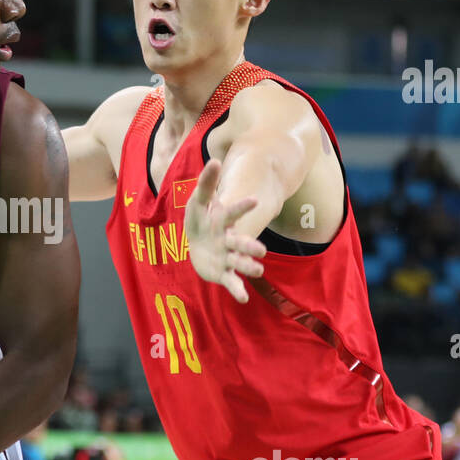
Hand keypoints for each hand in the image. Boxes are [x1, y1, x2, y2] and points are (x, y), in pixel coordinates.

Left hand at [184, 159, 266, 302]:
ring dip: (248, 267)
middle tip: (261, 251)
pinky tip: (244, 299)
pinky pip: (231, 281)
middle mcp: (229, 239)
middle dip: (250, 246)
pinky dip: (237, 289)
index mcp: (222, 220)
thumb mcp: (199, 201)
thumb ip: (207, 183)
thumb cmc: (200, 218)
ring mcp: (227, 256)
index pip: (232, 212)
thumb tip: (214, 160)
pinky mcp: (222, 272)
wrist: (197, 241)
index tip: (255, 200)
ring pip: (239, 262)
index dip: (242, 206)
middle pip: (240, 242)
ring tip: (258, 271)